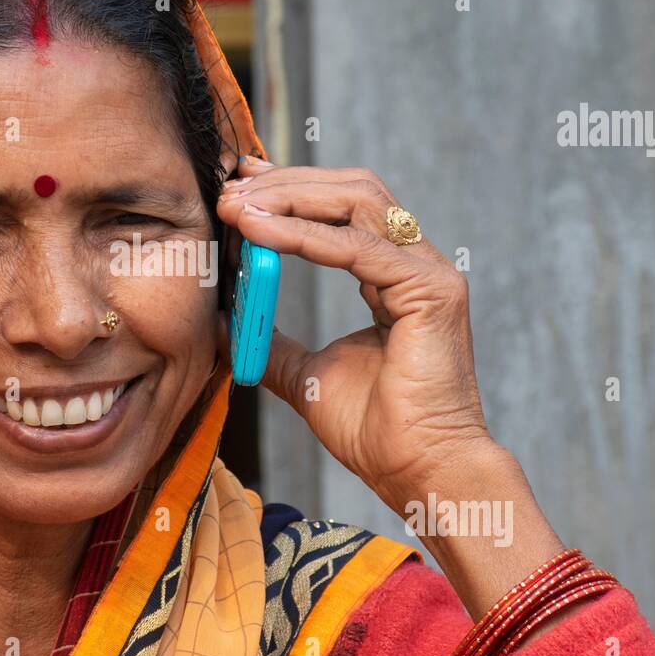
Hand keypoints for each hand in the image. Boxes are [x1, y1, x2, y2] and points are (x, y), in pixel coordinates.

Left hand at [216, 156, 502, 514]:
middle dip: (285, 183)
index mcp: (392, 276)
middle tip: (229, 188)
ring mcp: (428, 272)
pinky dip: (305, 236)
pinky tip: (262, 234)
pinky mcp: (431, 290)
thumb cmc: (376, 431)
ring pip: (357, 203)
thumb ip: (271, 342)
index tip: (238, 183)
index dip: (290, 187)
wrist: (418, 473)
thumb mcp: (307, 375)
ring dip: (290, 199)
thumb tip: (223, 322)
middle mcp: (414, 264)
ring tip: (238, 208)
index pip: (341, 208)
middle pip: (350, 190)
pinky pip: (358, 248)